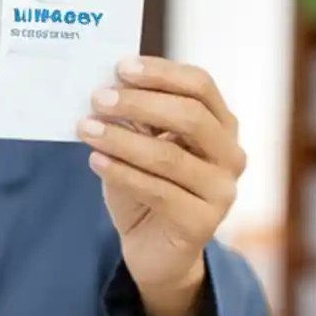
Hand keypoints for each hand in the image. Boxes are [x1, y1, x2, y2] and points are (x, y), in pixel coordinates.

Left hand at [76, 56, 246, 315]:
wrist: (152, 248)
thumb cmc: (144, 186)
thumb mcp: (138, 145)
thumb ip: (131, 118)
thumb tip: (104, 86)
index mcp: (220, 125)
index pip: (201, 86)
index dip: (162, 73)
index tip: (120, 67)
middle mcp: (230, 155)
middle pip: (190, 116)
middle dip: (140, 104)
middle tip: (97, 97)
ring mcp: (222, 191)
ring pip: (170, 156)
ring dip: (122, 139)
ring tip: (85, 128)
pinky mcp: (202, 222)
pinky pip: (159, 191)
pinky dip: (123, 173)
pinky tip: (95, 161)